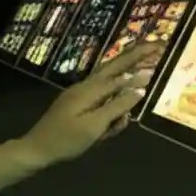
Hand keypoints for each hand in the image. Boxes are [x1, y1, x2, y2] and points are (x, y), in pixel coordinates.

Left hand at [17, 43, 163, 167]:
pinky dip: (115, 100)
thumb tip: (140, 88)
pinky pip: (102, 97)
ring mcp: (81, 94)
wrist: (36, 149)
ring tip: (145, 67)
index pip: (121, 72)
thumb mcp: (95, 125)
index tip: (160, 51)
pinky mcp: (79, 103)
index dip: (140, 61)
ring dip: (127, 75)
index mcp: (90, 89)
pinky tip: (119, 114)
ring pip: (109, 82)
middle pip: (115, 67)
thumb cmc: (66, 139)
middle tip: (155, 46)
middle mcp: (86, 86)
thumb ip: (118, 106)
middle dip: (135, 56)